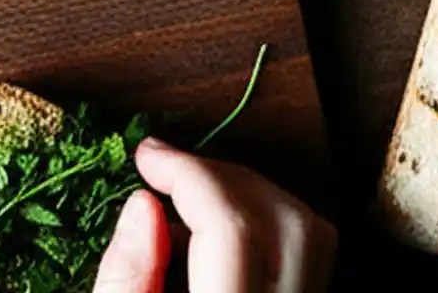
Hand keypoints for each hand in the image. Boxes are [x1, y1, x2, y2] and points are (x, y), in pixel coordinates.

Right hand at [93, 137, 335, 292]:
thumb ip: (126, 279)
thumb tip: (143, 205)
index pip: (233, 228)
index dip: (189, 175)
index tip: (147, 158)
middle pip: (290, 222)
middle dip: (224, 177)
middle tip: (166, 169)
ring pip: (311, 233)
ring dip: (249, 195)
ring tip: (187, 200)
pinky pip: (307, 257)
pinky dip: (263, 227)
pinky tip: (212, 237)